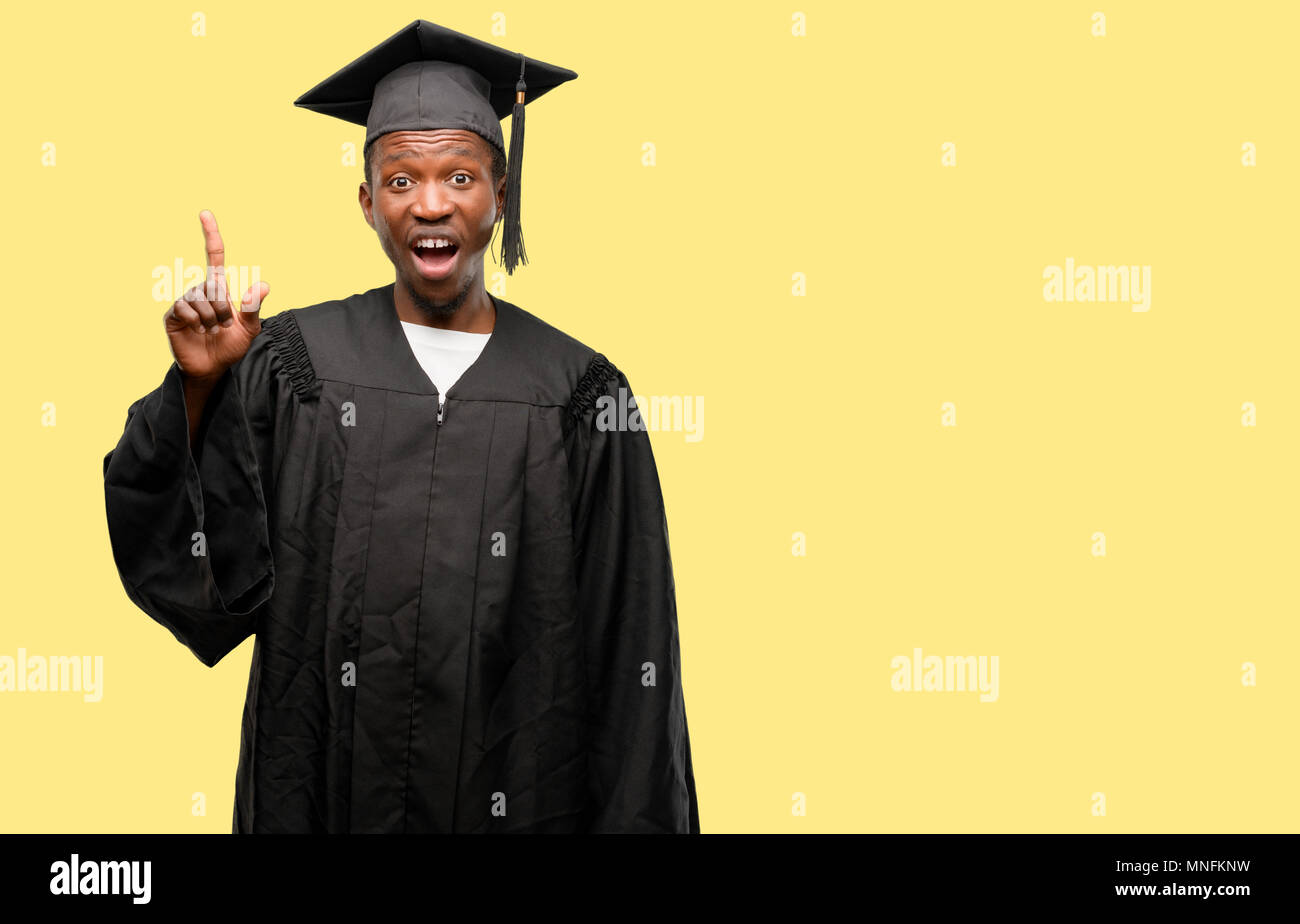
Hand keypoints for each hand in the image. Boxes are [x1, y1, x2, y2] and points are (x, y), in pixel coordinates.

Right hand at [165, 209, 269, 382]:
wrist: (212, 368)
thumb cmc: (230, 346)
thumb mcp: (249, 328)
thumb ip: (254, 307)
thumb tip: (264, 284)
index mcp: (219, 289)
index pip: (214, 257)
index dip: (211, 236)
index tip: (205, 213)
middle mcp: (200, 290)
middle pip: (213, 285)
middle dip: (224, 308)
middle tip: (225, 326)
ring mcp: (185, 301)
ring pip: (200, 298)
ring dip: (212, 318)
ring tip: (212, 330)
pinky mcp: (173, 314)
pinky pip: (185, 308)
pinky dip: (197, 321)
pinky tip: (198, 331)